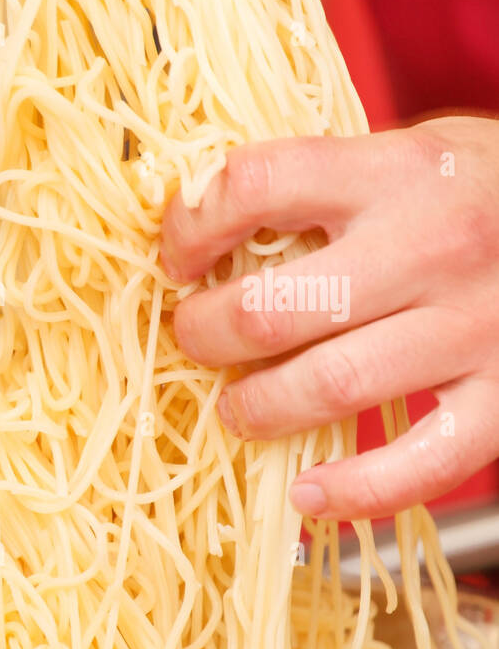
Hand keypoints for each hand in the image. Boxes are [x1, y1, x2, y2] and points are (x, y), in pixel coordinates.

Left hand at [162, 116, 498, 520]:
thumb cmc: (475, 192)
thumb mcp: (401, 156)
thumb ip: (316, 186)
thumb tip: (194, 217)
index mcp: (395, 172)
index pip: (258, 184)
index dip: (191, 227)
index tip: (179, 261)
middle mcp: (434, 245)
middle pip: (275, 309)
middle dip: (206, 335)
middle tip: (197, 341)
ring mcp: (474, 325)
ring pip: (331, 386)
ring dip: (260, 408)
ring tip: (240, 407)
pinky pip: (421, 462)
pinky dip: (356, 491)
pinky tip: (308, 492)